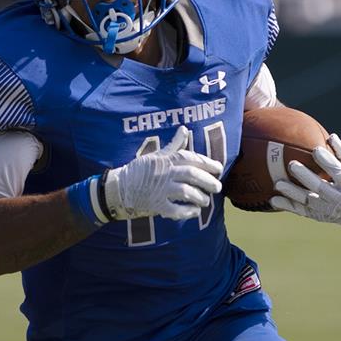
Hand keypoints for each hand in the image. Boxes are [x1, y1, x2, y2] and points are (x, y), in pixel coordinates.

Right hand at [103, 129, 222, 220]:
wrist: (120, 187)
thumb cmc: (142, 170)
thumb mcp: (157, 155)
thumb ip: (174, 145)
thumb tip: (184, 128)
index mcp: (167, 160)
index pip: (191, 158)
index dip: (207, 163)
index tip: (219, 168)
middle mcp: (165, 174)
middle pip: (192, 175)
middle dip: (208, 181)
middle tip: (217, 187)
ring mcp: (161, 190)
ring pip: (186, 192)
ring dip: (200, 197)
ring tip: (206, 201)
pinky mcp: (156, 205)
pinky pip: (175, 210)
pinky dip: (187, 212)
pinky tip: (195, 211)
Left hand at [270, 134, 340, 224]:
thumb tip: (332, 137)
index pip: (339, 173)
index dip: (328, 162)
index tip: (316, 149)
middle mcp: (338, 200)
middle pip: (320, 188)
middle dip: (305, 177)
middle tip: (292, 165)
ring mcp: (326, 210)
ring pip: (307, 201)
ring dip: (292, 193)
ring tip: (278, 184)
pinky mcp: (316, 215)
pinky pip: (300, 211)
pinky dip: (286, 206)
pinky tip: (273, 200)